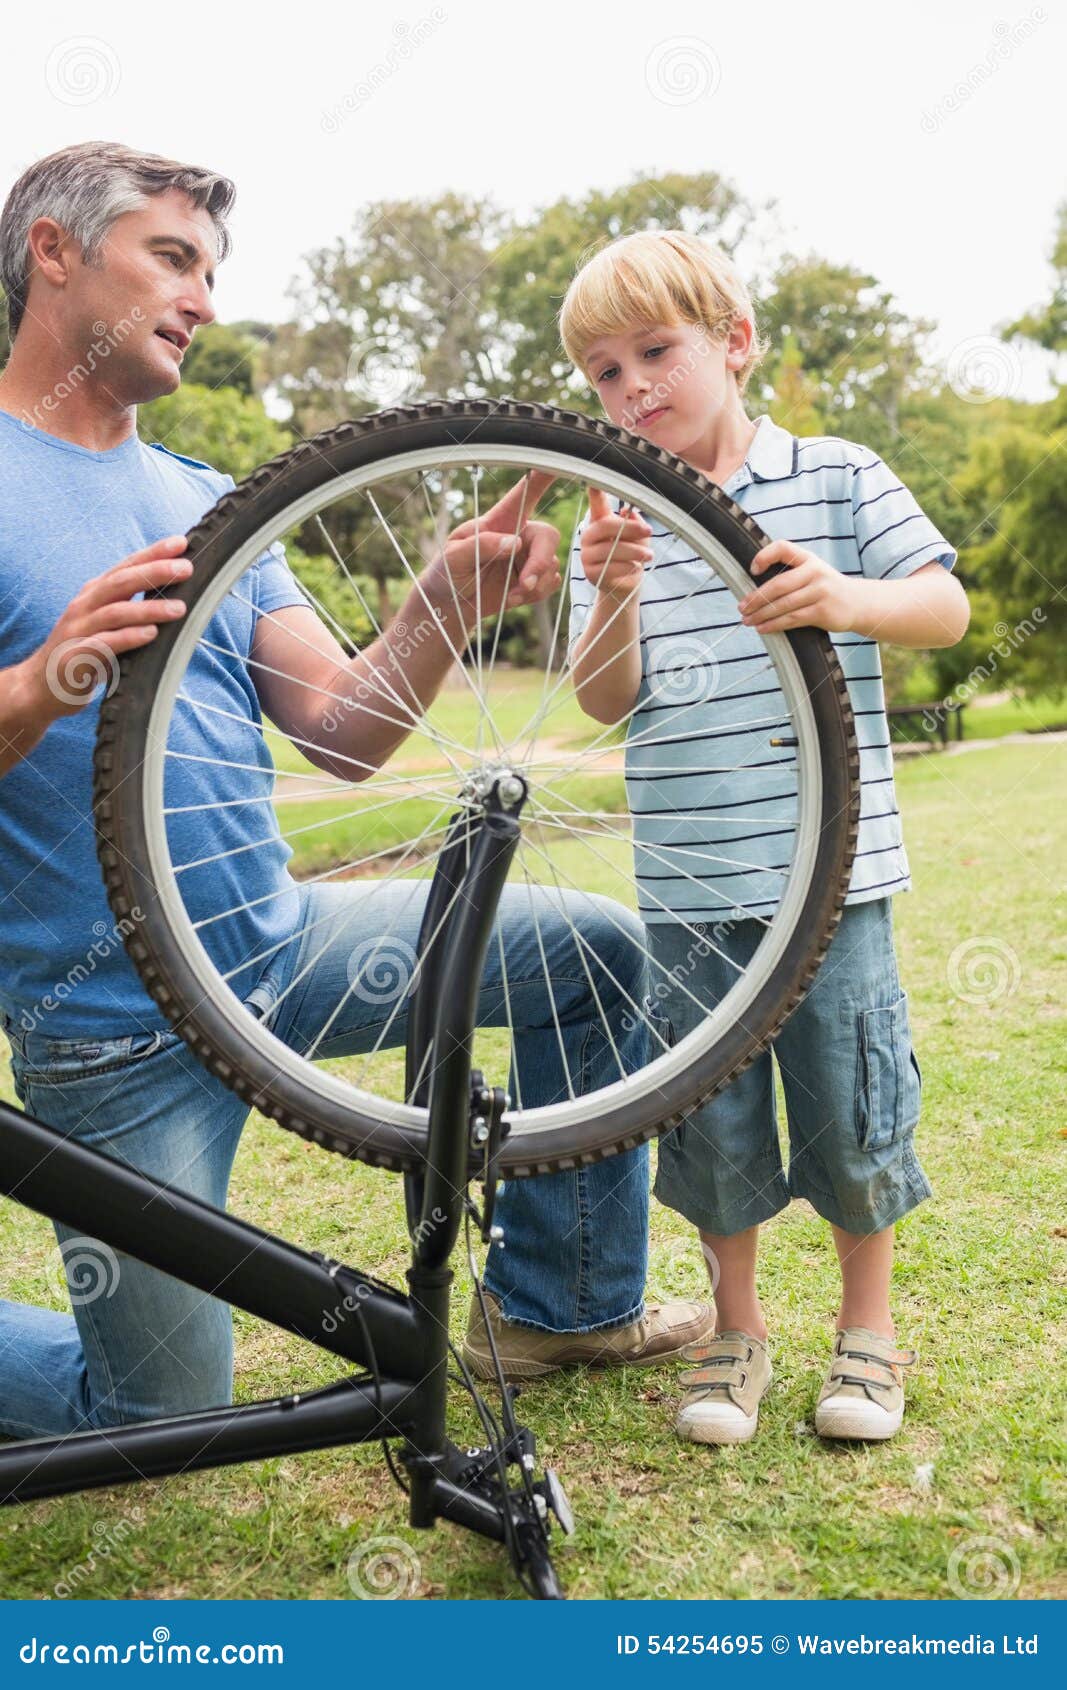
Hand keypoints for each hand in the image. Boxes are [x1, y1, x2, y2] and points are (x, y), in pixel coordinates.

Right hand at [19, 536, 192, 724]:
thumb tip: (175, 596)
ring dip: (149, 609)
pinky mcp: (75, 657)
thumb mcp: (105, 623)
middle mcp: (85, 606)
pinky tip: (150, 634)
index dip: (152, 554)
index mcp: (94, 594)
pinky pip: (104, 644)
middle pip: (121, 582)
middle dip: (154, 572)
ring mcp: (78, 631)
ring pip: (115, 612)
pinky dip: (128, 637)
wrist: (42, 686)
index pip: (125, 567)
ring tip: (179, 608)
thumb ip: (131, 607)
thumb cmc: (83, 651)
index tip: (180, 543)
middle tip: (185, 568)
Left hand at [428, 470, 560, 624]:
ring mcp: (528, 557)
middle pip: (548, 536)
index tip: (559, 461)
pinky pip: (552, 583)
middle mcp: (519, 535)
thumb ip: (481, 546)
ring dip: (534, 584)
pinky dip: (537, 595)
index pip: (526, 492)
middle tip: (526, 583)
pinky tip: (515, 597)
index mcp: (499, 520)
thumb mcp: (453, 557)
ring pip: (552, 565)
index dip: (545, 475)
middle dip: (540, 562)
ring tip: (510, 595)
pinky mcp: (534, 580)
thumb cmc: (447, 573)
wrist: (451, 606)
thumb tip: (515, 543)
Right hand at [581, 488, 652, 597]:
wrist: (625, 585)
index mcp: (600, 522)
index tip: (594, 482)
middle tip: (649, 531)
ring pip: (610, 549)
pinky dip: (626, 567)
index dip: (595, 493)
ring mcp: (587, 554)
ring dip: (634, 551)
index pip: (596, 504)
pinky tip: (635, 568)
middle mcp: (589, 536)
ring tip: (649, 555)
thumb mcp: (638, 536)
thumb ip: (634, 523)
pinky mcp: (590, 572)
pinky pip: (609, 567)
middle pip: (605, 526)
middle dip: (630, 528)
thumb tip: (626, 512)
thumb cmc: (631, 555)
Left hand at [739, 539, 860, 633]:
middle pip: (779, 584)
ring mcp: (820, 592)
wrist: (856, 602)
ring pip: (784, 605)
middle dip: (756, 598)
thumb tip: (754, 589)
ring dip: (762, 614)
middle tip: (742, 607)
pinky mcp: (822, 612)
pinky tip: (763, 628)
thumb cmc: (824, 587)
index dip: (765, 556)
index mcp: (808, 558)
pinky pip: (792, 619)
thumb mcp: (811, 570)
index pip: (783, 548)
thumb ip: (789, 573)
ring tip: (747, 620)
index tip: (753, 570)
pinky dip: (774, 625)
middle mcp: (815, 572)